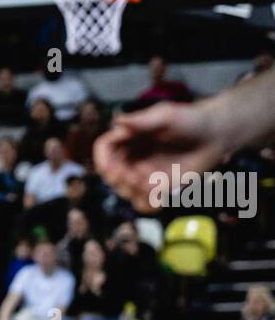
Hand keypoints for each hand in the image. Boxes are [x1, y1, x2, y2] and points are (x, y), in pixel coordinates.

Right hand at [93, 102, 227, 212]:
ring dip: (136, 192)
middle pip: (111, 175)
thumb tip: (117, 121)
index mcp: (129, 137)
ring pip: (126, 192)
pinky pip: (145, 204)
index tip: (112, 169)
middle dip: (121, 180)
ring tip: (154, 185)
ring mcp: (145, 174)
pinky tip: (162, 194)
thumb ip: (141, 120)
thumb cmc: (192, 120)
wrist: (216, 135)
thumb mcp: (166, 115)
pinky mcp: (159, 188)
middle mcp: (133, 157)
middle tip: (138, 179)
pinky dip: (150, 203)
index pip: (103, 149)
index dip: (102, 161)